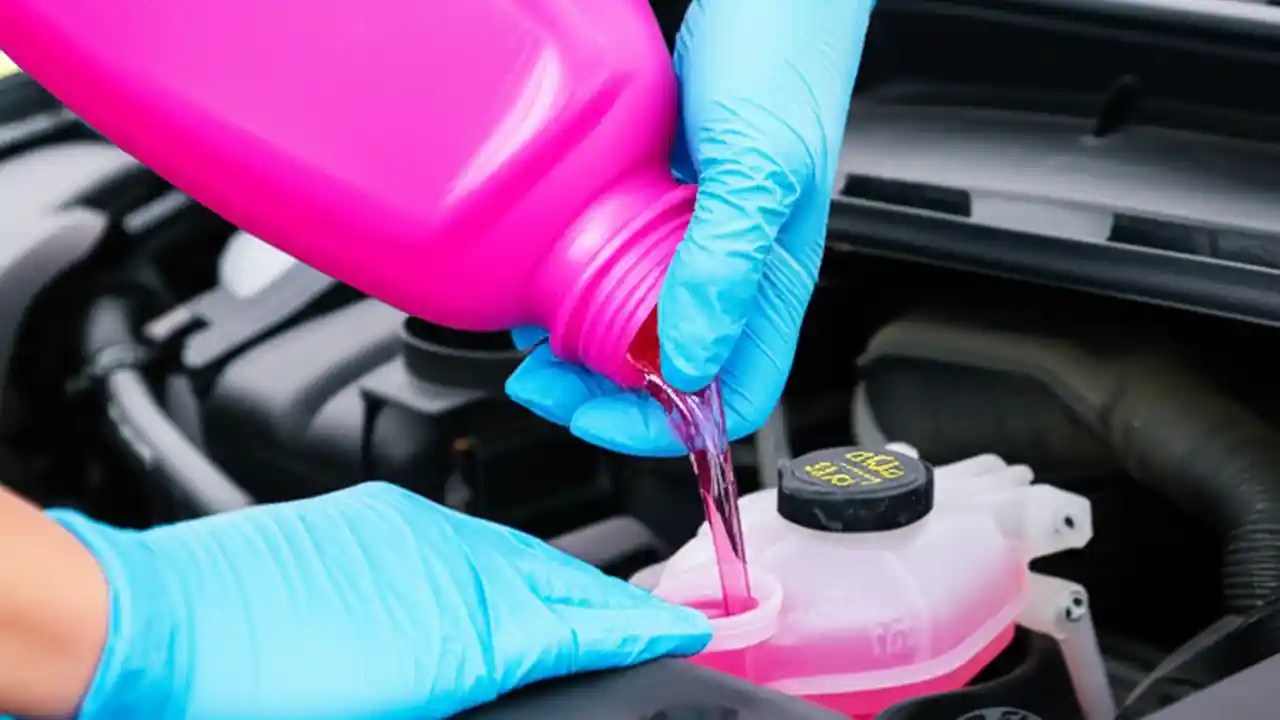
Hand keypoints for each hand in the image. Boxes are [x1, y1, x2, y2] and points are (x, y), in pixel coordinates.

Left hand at [48, 482, 709, 718]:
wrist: (157, 630)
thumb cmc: (254, 687)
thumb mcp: (399, 701)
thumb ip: (484, 671)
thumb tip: (537, 654)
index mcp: (460, 624)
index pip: (574, 624)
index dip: (635, 629)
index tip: (684, 627)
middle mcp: (446, 564)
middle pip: (554, 582)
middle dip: (611, 601)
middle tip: (656, 615)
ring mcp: (409, 534)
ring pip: (511, 556)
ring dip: (555, 580)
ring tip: (590, 603)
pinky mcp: (373, 519)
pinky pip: (463, 537)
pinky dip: (499, 561)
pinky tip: (503, 577)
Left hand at [505, 0, 873, 456]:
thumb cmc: (784, 52)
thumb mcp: (759, 166)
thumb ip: (725, 265)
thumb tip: (682, 364)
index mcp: (774, 279)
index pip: (732, 395)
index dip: (664, 426)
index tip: (595, 415)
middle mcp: (735, 266)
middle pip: (673, 369)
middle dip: (604, 391)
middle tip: (540, 376)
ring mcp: (695, 231)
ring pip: (639, 318)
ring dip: (584, 341)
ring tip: (533, 331)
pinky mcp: (662, 193)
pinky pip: (617, 258)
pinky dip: (577, 276)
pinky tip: (544, 262)